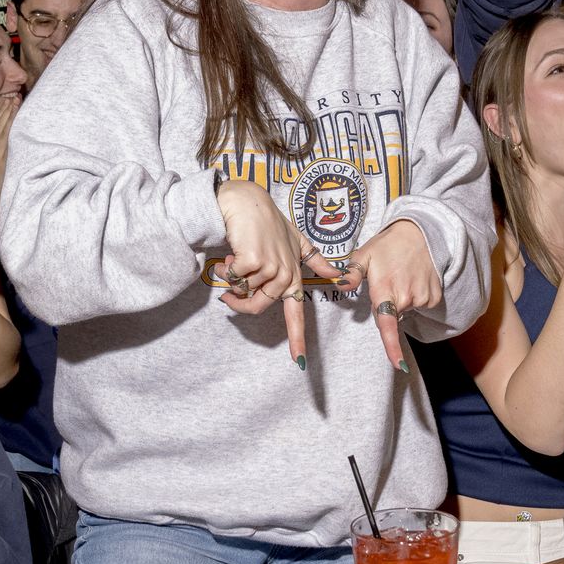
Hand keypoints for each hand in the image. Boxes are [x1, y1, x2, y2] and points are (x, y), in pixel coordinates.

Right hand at [0, 95, 18, 215]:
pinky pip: (7, 137)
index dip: (2, 112)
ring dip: (10, 113)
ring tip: (17, 101)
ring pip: (3, 128)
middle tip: (16, 96)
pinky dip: (11, 125)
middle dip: (7, 109)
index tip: (10, 100)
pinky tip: (17, 117)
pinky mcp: (1, 157)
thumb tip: (9, 141)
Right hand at [215, 180, 340, 365]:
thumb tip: (338, 274)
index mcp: (293, 274)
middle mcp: (285, 273)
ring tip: (234, 258)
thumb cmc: (267, 221)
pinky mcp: (255, 261)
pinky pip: (233, 279)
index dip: (297, 338)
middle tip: (227, 295)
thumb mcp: (294, 240)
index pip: (297, 312)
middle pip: (258, 307)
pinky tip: (230, 253)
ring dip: (230, 278)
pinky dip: (225, 268)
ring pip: (243, 292)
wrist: (247, 202)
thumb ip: (314, 259)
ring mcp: (272, 267)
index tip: (299, 361)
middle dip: (238, 303)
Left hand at [333, 220, 440, 371]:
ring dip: (401, 299)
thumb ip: (352, 273)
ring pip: (405, 310)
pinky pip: (420, 305)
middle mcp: (406, 297)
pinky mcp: (434, 297)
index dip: (392, 347)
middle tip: (386, 280)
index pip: (388, 325)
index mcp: (385, 289)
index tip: (397, 365)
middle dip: (386, 304)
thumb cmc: (388, 245)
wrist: (421, 233)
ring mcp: (422, 298)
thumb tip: (341, 285)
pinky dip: (415, 296)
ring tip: (401, 275)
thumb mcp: (365, 254)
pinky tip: (413, 278)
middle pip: (391, 316)